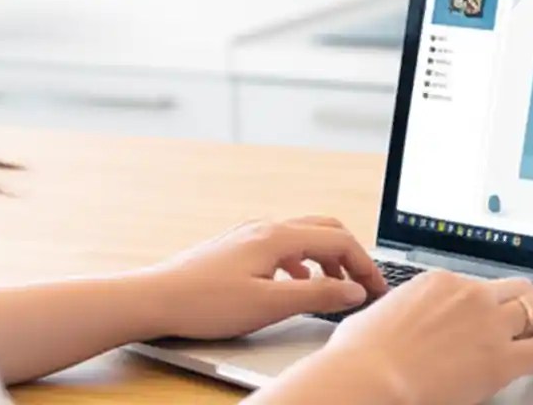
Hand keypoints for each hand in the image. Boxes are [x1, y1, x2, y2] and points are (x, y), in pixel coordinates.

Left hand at [137, 216, 388, 339]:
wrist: (154, 299)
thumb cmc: (205, 303)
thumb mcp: (269, 305)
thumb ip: (317, 296)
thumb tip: (353, 290)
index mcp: (278, 236)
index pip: (338, 240)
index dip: (364, 264)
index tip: (377, 289)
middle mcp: (265, 227)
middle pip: (324, 230)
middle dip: (349, 255)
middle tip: (364, 284)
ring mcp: (249, 234)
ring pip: (302, 237)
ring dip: (326, 259)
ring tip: (335, 288)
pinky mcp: (237, 247)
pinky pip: (282, 246)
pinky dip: (302, 262)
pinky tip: (296, 285)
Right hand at [292, 271, 532, 404]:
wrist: (372, 376)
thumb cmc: (363, 353)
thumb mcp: (377, 314)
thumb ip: (396, 311)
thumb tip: (388, 319)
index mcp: (440, 283)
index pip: (477, 285)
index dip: (485, 303)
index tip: (486, 315)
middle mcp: (470, 295)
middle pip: (517, 287)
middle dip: (526, 302)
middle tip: (529, 319)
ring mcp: (489, 323)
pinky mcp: (502, 358)